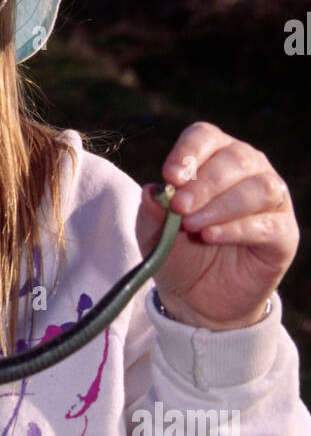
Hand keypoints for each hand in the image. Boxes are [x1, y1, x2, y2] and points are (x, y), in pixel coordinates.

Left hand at [135, 122, 298, 329]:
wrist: (196, 298)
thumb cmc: (177, 252)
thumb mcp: (153, 234)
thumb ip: (152, 211)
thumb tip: (151, 191)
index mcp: (213, 158)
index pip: (205, 137)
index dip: (189, 152)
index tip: (170, 176)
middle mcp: (248, 171)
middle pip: (235, 159)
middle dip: (204, 183)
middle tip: (180, 207)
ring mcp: (271, 202)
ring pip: (259, 188)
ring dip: (222, 205)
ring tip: (193, 226)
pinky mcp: (283, 234)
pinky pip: (268, 224)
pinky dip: (237, 228)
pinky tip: (212, 236)